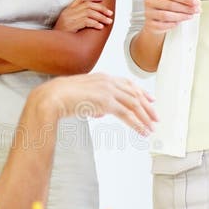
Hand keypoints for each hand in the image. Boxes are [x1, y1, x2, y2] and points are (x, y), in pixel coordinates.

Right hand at [37, 73, 157, 136]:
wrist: (52, 97)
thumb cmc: (61, 98)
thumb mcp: (82, 97)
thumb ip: (94, 103)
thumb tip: (102, 112)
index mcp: (102, 77)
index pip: (128, 83)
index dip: (141, 92)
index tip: (150, 100)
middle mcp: (108, 81)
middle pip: (134, 94)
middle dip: (147, 107)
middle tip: (155, 117)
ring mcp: (108, 90)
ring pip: (134, 104)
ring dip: (144, 117)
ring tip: (151, 128)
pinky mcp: (106, 102)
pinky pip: (127, 114)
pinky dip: (137, 123)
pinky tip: (142, 130)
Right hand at [54, 0, 113, 31]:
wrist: (53, 45)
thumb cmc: (63, 36)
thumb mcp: (68, 24)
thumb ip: (77, 17)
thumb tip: (93, 15)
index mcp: (67, 10)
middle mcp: (68, 12)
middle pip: (88, 5)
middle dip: (101, 8)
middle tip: (110, 13)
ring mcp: (69, 19)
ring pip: (89, 13)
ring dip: (101, 17)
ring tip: (109, 21)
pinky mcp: (71, 26)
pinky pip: (86, 22)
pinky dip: (95, 24)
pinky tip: (101, 27)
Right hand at [142, 0, 199, 34]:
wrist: (155, 19)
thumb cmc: (165, 6)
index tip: (196, 1)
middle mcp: (150, 1)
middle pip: (170, 4)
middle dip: (185, 8)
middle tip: (195, 10)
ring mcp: (148, 12)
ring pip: (166, 15)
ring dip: (180, 17)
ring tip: (189, 16)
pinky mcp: (149, 24)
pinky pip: (162, 25)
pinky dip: (172, 24)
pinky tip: (178, 22)